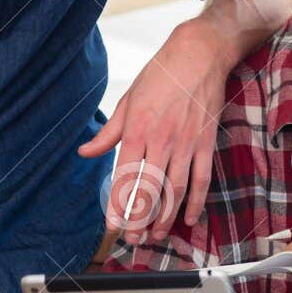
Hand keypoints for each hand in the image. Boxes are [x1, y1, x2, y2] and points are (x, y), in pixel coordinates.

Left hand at [79, 18, 229, 242]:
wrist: (199, 55)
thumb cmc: (161, 75)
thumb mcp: (127, 101)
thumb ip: (107, 133)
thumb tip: (85, 152)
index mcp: (137, 129)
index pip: (125, 176)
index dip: (119, 204)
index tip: (113, 225)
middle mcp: (161, 140)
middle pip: (149, 189)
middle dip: (140, 218)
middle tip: (133, 238)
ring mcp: (186, 143)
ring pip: (175, 190)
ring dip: (165, 216)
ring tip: (156, 234)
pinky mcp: (206, 143)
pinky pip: (201, 179)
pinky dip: (195, 202)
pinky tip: (188, 218)